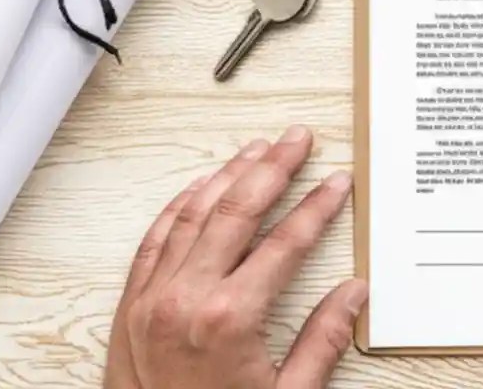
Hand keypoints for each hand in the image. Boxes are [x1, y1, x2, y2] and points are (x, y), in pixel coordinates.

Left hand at [104, 125, 366, 388]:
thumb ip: (323, 341)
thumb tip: (352, 293)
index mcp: (231, 317)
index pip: (286, 241)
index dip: (317, 207)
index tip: (337, 183)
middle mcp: (186, 298)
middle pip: (237, 211)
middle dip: (273, 168)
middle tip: (298, 140)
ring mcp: (151, 301)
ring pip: (192, 215)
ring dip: (227, 176)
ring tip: (256, 151)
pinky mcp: (129, 310)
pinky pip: (153, 241)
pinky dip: (178, 208)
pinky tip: (197, 190)